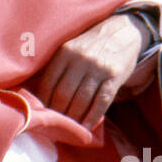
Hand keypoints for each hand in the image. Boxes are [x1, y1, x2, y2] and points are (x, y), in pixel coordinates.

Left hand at [35, 13, 147, 129]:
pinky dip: (92, 117)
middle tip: (55, 126)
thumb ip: (57, 67)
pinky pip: (102, 101)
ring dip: (74, 118)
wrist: (122, 31)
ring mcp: (98, 68)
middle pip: (63, 94)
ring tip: (69, 129)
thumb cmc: (90, 45)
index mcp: (64, 52)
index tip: (41, 114)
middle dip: (57, 113)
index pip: (48, 83)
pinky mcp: (114, 76)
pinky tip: (86, 126)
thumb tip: (39, 94)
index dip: (43, 102)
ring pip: (81, 100)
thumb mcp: (70, 47)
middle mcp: (80, 60)